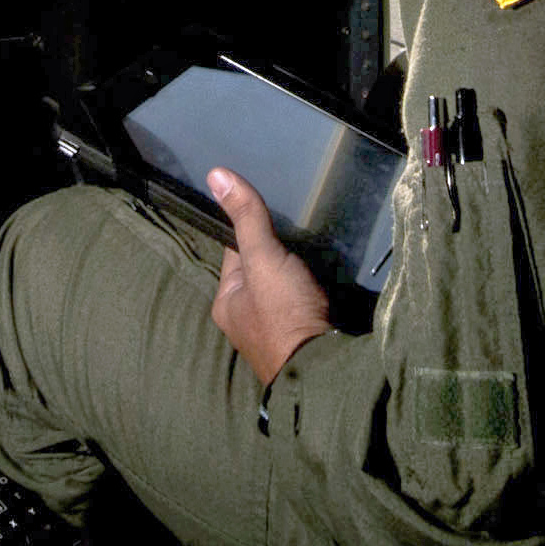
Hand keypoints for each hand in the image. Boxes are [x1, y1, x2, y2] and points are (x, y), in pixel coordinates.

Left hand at [207, 168, 332, 387]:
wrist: (326, 371)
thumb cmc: (285, 315)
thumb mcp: (264, 260)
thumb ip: (246, 219)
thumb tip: (215, 174)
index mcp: (226, 303)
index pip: (236, 252)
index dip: (252, 230)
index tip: (272, 211)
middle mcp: (245, 321)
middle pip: (262, 272)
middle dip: (280, 255)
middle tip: (303, 230)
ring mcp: (275, 334)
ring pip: (285, 290)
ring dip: (299, 275)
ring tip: (318, 251)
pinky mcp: (303, 341)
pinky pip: (305, 306)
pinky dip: (314, 293)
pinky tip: (329, 281)